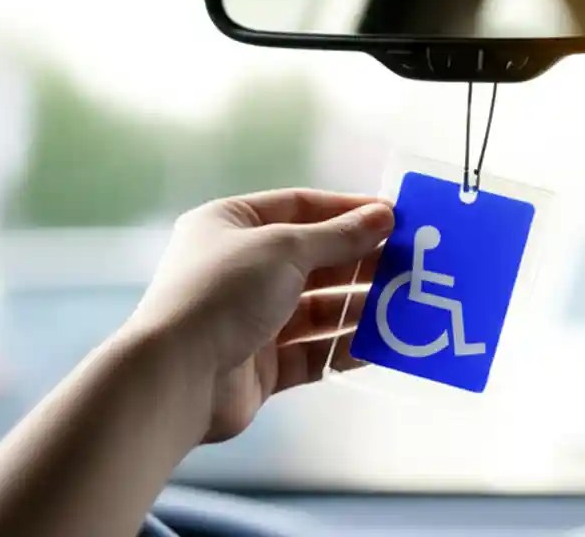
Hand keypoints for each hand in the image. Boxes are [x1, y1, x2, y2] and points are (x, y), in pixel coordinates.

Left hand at [125, 189, 393, 442]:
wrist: (176, 376)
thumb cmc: (221, 294)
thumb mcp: (285, 249)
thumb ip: (338, 237)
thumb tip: (383, 216)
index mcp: (230, 226)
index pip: (300, 208)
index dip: (348, 211)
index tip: (394, 217)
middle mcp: (239, 270)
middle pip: (314, 259)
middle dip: (360, 260)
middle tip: (409, 262)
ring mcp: (250, 319)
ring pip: (317, 307)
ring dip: (359, 305)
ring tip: (403, 302)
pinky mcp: (262, 366)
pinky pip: (313, 351)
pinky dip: (344, 346)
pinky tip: (380, 343)